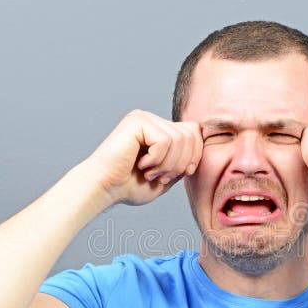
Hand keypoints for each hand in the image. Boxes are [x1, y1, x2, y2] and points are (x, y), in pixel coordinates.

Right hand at [83, 109, 202, 205]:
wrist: (104, 189)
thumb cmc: (130, 186)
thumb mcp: (167, 175)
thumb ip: (184, 161)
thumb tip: (202, 147)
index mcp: (160, 130)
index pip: (194, 133)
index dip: (194, 156)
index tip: (179, 175)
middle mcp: (152, 120)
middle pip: (190, 134)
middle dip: (182, 162)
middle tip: (162, 177)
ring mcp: (144, 118)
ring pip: (179, 139)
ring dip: (168, 164)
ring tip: (150, 173)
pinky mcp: (137, 121)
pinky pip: (165, 140)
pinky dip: (157, 159)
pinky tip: (141, 165)